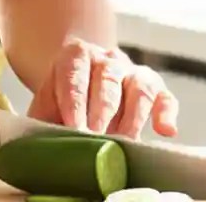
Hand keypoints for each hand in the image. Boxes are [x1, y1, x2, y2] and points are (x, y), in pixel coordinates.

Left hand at [26, 37, 178, 138]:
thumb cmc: (61, 101)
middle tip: (97, 138)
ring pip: (140, 87)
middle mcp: (107, 59)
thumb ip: (41, 121)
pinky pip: (166, 97)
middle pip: (108, 80)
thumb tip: (38, 149)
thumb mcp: (45, 106)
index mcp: (76, 55)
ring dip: (133, 117)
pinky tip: (165, 131)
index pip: (75, 74)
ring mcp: (134, 71)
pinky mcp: (157, 88)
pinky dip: (167, 113)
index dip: (75, 101)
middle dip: (102, 111)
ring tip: (125, 143)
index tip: (75, 127)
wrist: (82, 84)